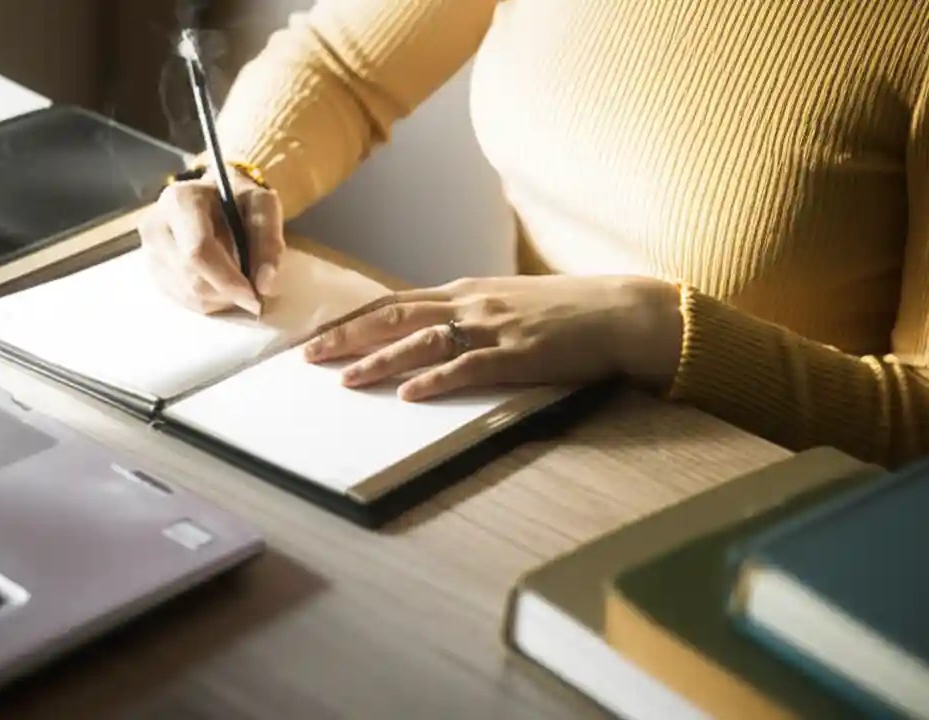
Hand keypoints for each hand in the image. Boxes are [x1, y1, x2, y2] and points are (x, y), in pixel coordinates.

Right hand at [138, 167, 283, 314]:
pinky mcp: (152, 269)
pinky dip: (208, 301)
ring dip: (219, 299)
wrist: (210, 194)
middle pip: (192, 278)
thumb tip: (264, 285)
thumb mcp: (261, 204)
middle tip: (251, 293)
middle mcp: (155, 226)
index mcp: (180, 201)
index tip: (254, 296)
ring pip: (187, 293)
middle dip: (227, 292)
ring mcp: (149, 250)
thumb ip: (268, 240)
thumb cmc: (237, 197)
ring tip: (237, 283)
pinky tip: (221, 286)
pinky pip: (181, 299)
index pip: (198, 251)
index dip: (228, 280)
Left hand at [302, 275, 682, 400]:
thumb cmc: (565, 311)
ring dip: (380, 361)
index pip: (394, 303)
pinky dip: (436, 380)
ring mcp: (493, 328)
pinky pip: (469, 367)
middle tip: (308, 356)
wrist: (620, 312)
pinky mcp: (519, 355)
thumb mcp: (506, 303)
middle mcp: (470, 304)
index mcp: (465, 292)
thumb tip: (428, 332)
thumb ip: (467, 314)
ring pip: (422, 341)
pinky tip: (410, 394)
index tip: (318, 335)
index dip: (352, 319)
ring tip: (344, 380)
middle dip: (347, 337)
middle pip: (394, 317)